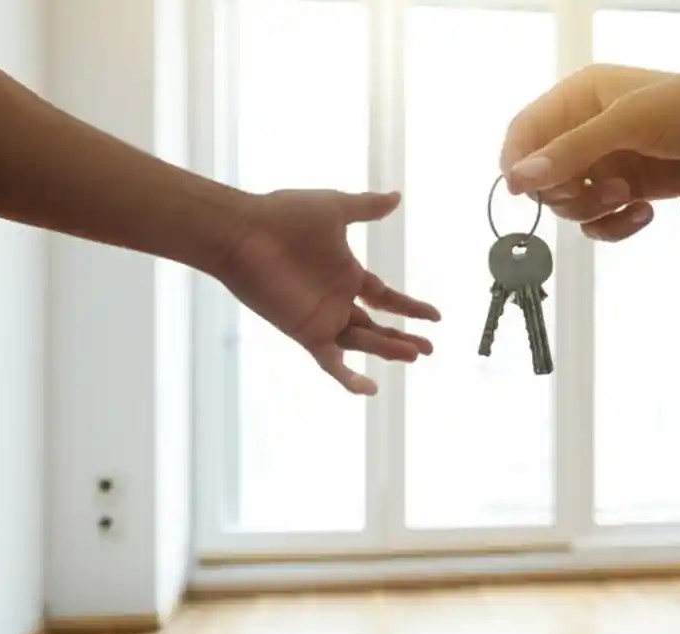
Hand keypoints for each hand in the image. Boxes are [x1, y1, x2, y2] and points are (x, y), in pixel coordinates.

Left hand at [212, 189, 439, 395]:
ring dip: (388, 349)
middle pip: (377, 327)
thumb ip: (366, 207)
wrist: (244, 233)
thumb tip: (397, 197)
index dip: (410, 308)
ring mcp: (322, 318)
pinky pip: (331, 362)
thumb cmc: (285, 216)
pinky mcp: (306, 332)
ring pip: (363, 343)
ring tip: (415, 354)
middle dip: (403, 337)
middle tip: (430, 348)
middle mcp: (337, 300)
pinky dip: (348, 378)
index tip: (435, 316)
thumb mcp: (335, 208)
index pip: (385, 298)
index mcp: (347, 274)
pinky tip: (369, 389)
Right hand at [501, 65, 679, 241]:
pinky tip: (643, 213)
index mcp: (576, 100)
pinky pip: (596, 221)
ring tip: (629, 194)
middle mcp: (583, 132)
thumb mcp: (626, 123)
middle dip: (568, 191)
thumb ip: (571, 150)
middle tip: (604, 188)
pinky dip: (614, 225)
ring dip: (594, 208)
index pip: (524, 133)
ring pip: (569, 203)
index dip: (518, 162)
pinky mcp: (623, 192)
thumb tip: (519, 179)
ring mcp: (603, 165)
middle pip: (543, 177)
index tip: (525, 190)